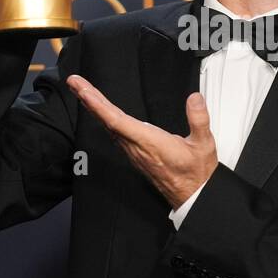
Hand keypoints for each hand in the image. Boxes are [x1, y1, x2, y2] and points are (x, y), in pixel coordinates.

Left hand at [65, 75, 217, 209]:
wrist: (192, 195)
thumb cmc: (196, 172)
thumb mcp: (204, 144)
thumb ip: (199, 119)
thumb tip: (194, 98)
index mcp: (150, 142)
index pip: (117, 120)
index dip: (98, 105)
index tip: (83, 91)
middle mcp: (137, 147)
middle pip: (106, 120)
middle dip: (88, 99)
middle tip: (74, 82)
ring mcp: (134, 152)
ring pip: (108, 126)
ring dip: (93, 107)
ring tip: (83, 90)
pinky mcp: (135, 154)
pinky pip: (114, 132)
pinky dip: (103, 117)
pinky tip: (100, 112)